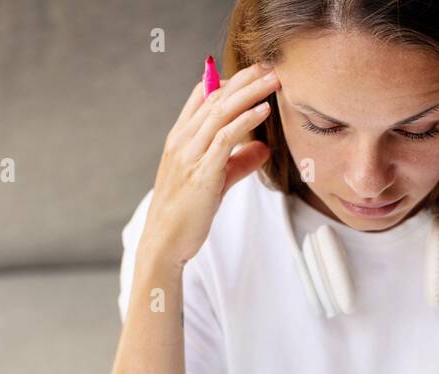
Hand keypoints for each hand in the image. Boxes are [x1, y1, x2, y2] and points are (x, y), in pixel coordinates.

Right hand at [143, 62, 281, 265]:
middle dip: (245, 78)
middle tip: (271, 65)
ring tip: (274, 80)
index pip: (202, 96)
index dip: (229, 80)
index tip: (255, 73)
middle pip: (216, 97)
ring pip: (221, 111)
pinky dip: (245, 120)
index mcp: (180, 138)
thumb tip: (264, 147)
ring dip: (250, 92)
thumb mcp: (216, 181)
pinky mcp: (202, 172)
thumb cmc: (186, 214)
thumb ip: (239, 162)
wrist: (164, 242)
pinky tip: (263, 110)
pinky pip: (225, 138)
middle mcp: (182, 140)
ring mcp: (189, 155)